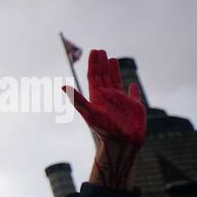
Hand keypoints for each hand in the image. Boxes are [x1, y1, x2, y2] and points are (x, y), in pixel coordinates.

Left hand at [63, 48, 145, 189]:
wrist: (120, 145)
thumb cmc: (105, 131)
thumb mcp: (90, 113)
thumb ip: (77, 100)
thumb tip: (63, 86)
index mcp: (98, 97)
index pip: (94, 76)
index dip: (94, 64)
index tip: (94, 51)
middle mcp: (108, 98)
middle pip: (104, 76)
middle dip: (101, 64)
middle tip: (100, 50)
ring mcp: (121, 103)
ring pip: (116, 82)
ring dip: (114, 71)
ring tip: (112, 59)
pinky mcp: (134, 108)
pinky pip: (133, 96)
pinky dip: (133, 90)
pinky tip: (133, 84)